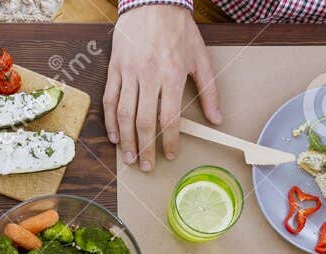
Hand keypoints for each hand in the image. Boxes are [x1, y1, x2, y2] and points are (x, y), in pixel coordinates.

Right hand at [104, 3, 220, 169]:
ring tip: (129, 157)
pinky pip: (109, 99)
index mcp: (171, 74)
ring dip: (125, 140)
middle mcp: (149, 75)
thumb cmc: (178, 29)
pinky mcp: (115, 68)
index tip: (170, 154)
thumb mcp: (199, 57)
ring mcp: (129, 72)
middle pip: (144, 121)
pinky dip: (110, 121)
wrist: (153, 1)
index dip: (169, 140)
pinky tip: (113, 135)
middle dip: (145, 148)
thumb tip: (216, 119)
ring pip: (124, 114)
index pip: (169, 118)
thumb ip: (208, 90)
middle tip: (146, 166)